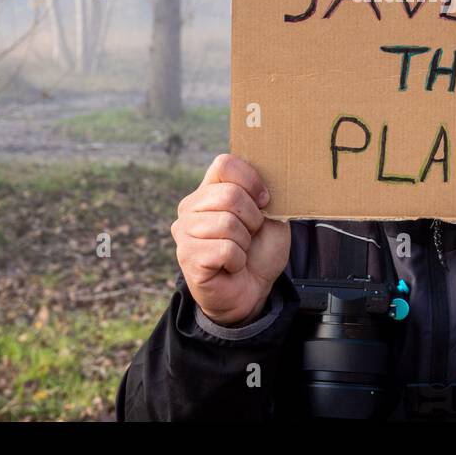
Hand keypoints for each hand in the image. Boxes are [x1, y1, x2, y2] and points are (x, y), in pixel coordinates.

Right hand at [172, 154, 290, 325]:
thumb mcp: (271, 217)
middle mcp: (191, 206)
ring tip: (239, 250)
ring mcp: (184, 231)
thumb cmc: (258, 251)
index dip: (251, 180)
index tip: (264, 201)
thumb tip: (265, 181)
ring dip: (245, 242)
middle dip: (253, 218)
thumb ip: (264, 196)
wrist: (251, 291)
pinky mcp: (186, 256)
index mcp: (210, 189)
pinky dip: (238, 260)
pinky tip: (231, 266)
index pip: (224, 164)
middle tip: (250, 234)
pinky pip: (224, 249)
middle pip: (229, 194)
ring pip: (227, 223)